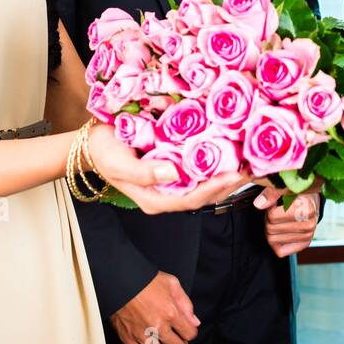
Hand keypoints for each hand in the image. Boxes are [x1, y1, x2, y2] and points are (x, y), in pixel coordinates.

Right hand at [88, 122, 249, 213]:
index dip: (215, 188)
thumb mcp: (119, 164)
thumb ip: (145, 173)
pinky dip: (213, 161)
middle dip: (227, 182)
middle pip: (203, 193)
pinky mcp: (171, 167)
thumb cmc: (104, 153)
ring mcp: (170, 181)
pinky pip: (196, 168)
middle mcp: (167, 193)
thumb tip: (174, 173)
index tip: (235, 174)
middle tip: (250, 167)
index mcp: (155, 200)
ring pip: (203, 182)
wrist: (93, 143)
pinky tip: (227, 150)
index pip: (192, 199)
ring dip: (224, 172)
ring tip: (246, 160)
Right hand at [109, 271, 199, 343]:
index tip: (186, 328)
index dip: (190, 332)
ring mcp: (142, 335)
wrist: (119, 281)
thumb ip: (186, 303)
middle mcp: (158, 326)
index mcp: (170, 312)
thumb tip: (194, 322)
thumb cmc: (145, 280)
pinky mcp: (128, 339)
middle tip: (177, 337)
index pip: (190, 334)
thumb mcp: (171, 283)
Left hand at [258, 188, 320, 256]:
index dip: (269, 209)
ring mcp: (308, 236)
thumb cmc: (297, 194)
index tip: (275, 204)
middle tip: (277, 213)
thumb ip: (271, 193)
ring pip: (273, 240)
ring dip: (272, 230)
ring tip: (280, 220)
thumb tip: (259, 204)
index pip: (272, 216)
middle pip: (271, 229)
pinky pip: (280, 251)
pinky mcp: (305, 244)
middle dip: (269, 220)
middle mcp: (309, 224)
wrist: (312, 201)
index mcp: (305, 209)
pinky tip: (282, 231)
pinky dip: (277, 242)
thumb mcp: (284, 188)